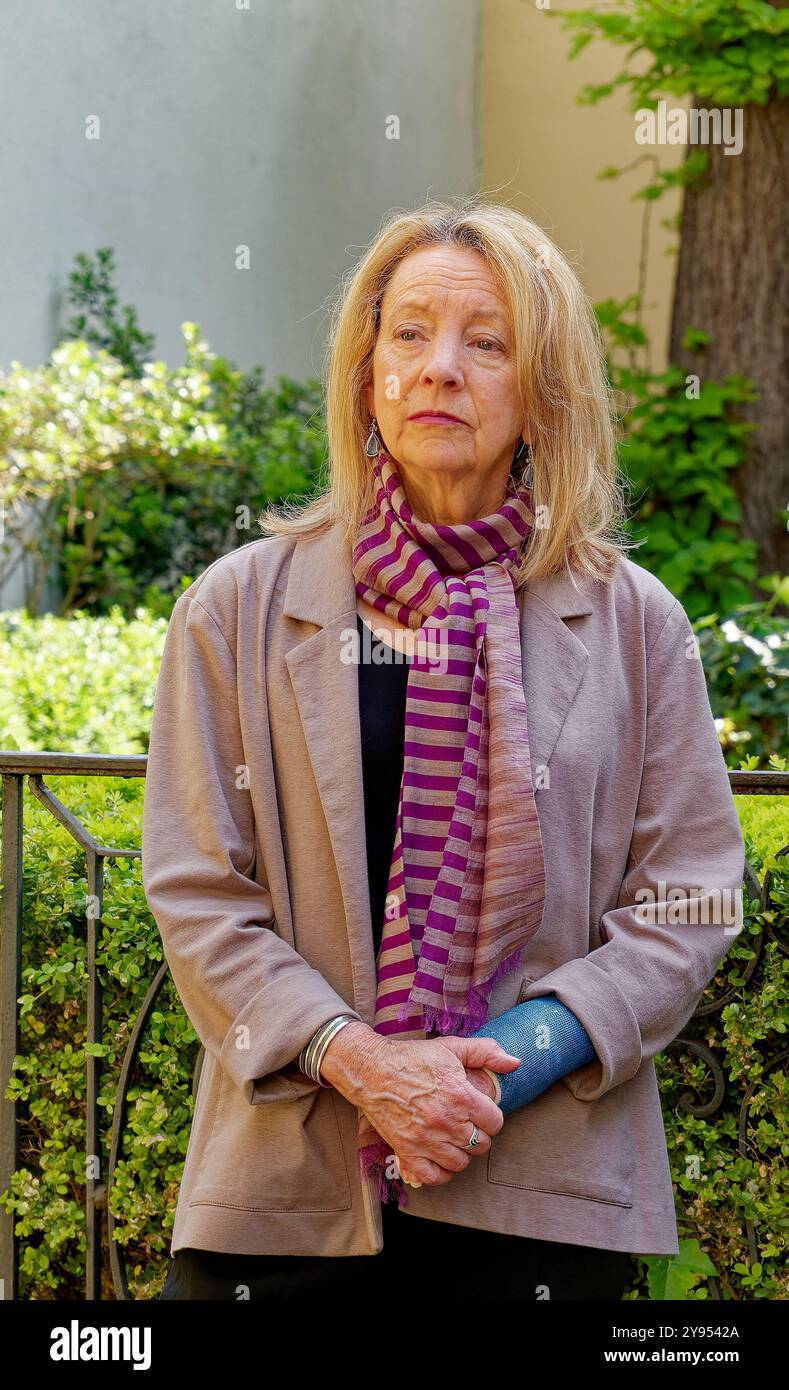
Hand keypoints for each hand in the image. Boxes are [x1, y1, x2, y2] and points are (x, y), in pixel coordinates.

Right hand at [321, 1024, 519, 1188]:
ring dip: (461, 1152)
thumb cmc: (412, 1058)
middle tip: (466, 1123)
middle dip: (478, 1134)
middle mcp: (446, 1121)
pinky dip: (441, 1171)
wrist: (372, 1071)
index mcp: (461, 1095)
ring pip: (461, 1162)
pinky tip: (440, 1156)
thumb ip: (486, 1052)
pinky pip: (435, 1176)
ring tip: (453, 1138)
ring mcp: (427, 1140)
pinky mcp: (408, 1152)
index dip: (491, 1117)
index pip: (495, 1122)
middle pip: (481, 1144)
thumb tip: (515, 1062)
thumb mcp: (451, 1047)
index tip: (480, 1112)